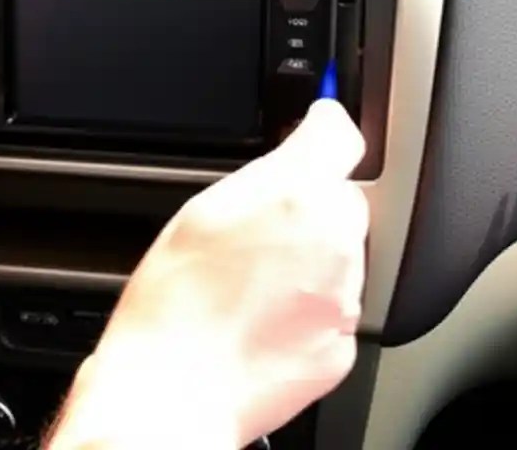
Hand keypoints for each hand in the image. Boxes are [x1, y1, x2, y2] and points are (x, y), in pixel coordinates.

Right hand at [47, 99, 367, 448]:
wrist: (173, 389)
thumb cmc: (172, 306)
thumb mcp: (201, 211)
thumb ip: (262, 174)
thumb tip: (297, 146)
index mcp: (297, 195)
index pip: (340, 133)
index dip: (323, 127)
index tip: (316, 128)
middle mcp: (334, 242)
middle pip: (343, 200)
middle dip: (311, 207)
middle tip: (258, 233)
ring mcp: (344, 297)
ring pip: (342, 257)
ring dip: (311, 260)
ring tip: (250, 285)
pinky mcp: (342, 344)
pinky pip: (335, 309)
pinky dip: (309, 309)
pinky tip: (261, 318)